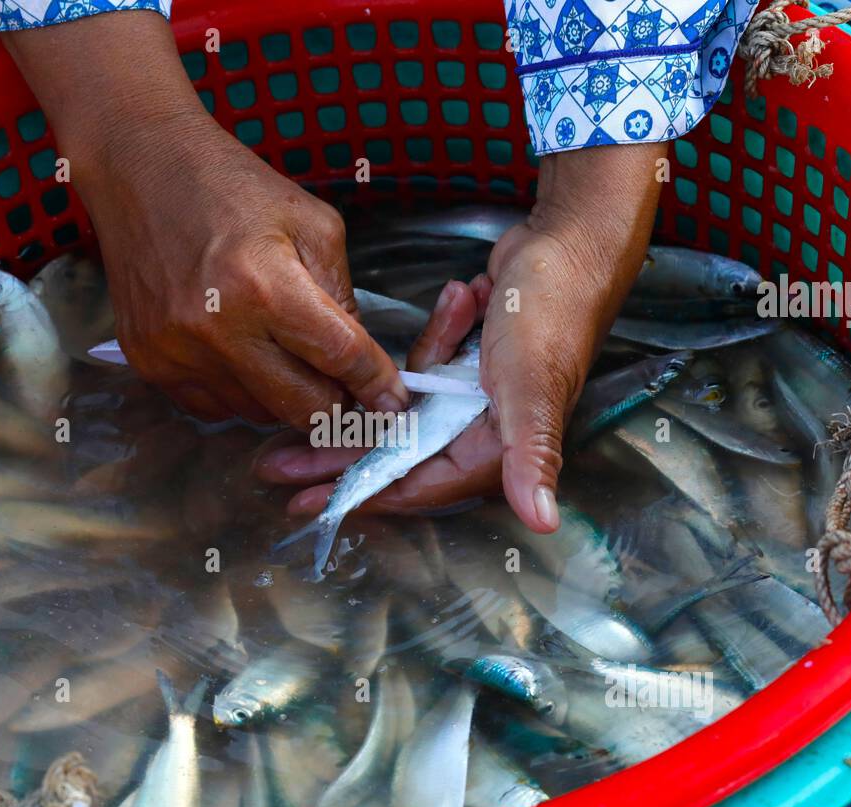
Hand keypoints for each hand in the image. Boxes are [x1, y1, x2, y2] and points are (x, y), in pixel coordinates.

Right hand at [3, 15, 406, 426]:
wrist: (139, 167)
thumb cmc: (232, 187)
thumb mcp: (313, 224)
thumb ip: (342, 297)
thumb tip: (362, 366)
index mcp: (265, 286)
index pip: (340, 358)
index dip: (376, 384)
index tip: (392, 400)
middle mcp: (217, 330)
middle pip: (302, 408)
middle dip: (333, 401)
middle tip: (342, 383)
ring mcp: (177, 353)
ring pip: (259, 415)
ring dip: (282, 395)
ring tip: (278, 347)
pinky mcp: (150, 365)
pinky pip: (214, 409)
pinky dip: (238, 391)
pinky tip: (238, 349)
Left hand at [255, 142, 665, 531]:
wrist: (575, 241)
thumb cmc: (553, 314)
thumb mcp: (531, 387)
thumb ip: (530, 456)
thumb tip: (543, 521)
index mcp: (495, 453)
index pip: (413, 486)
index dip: (358, 497)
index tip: (302, 502)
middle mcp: (483, 434)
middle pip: (394, 456)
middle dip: (337, 456)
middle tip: (274, 462)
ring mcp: (475, 397)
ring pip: (401, 412)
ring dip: (373, 390)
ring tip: (315, 392)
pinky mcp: (471, 362)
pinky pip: (427, 365)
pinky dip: (435, 335)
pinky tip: (458, 299)